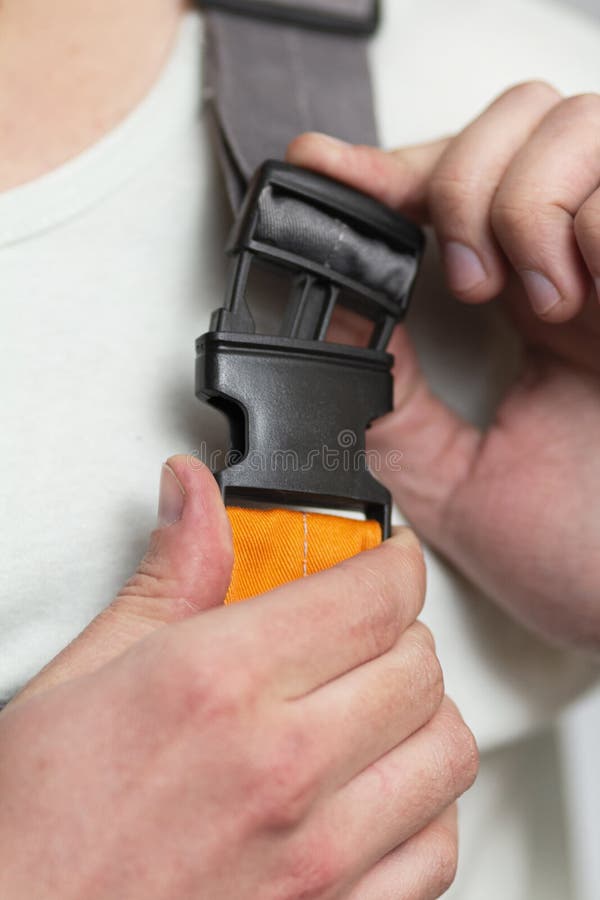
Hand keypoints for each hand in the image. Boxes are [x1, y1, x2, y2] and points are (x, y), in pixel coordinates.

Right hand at [0, 457, 476, 899]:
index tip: (387, 557)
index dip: (394, 561)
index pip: (371, 596)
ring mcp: (315, 856)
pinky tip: (380, 791)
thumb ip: (168, 577)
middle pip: (420, 666)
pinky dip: (426, 807)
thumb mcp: (85, 676)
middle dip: (404, 630)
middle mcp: (281, 768)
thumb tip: (195, 499)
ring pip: (446, 752)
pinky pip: (436, 851)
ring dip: (423, 713)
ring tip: (379, 704)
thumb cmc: (31, 829)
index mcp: (220, 685)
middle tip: (366, 628)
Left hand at [288, 82, 599, 648]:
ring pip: (567, 120)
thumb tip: (328, 322)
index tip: (324, 168)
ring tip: (535, 302)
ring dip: (520, 204)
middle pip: (512, 120)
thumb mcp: (446, 480)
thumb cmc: (577, 557)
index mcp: (520, 312)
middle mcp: (574, 269)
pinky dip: (585, 225)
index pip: (450, 189)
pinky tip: (583, 302)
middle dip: (458, 178)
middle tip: (467, 281)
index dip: (386, 169)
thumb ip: (388, 399)